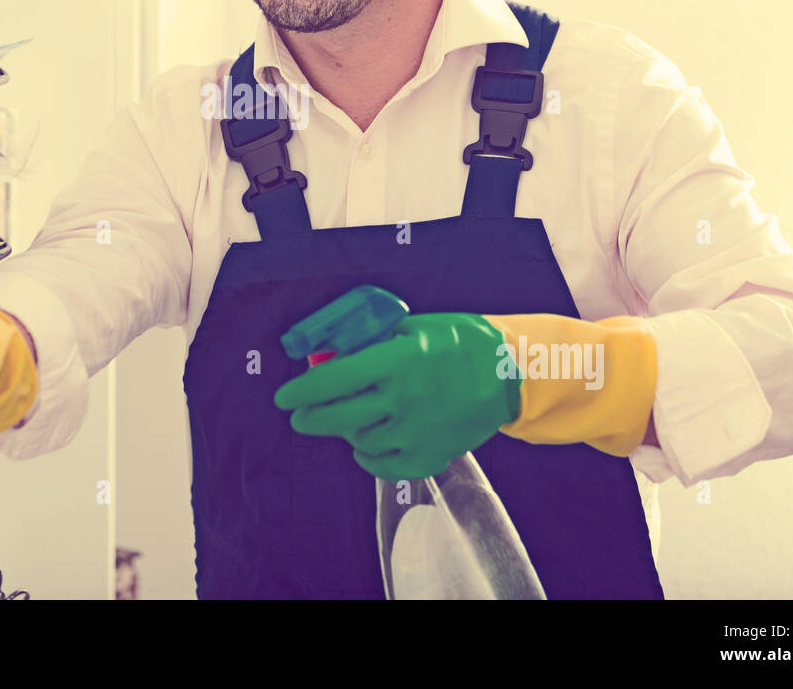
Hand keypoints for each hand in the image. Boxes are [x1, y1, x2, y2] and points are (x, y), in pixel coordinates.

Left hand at [273, 312, 519, 482]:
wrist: (509, 373)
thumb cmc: (459, 341)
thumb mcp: (415, 327)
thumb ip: (375, 340)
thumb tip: (333, 352)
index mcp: (398, 361)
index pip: (336, 379)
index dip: (303, 390)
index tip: (284, 397)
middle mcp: (404, 399)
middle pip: (340, 416)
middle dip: (311, 418)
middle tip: (299, 417)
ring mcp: (418, 431)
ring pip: (361, 440)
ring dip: (345, 431)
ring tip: (344, 422)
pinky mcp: (431, 455)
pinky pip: (385, 466)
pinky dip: (369, 458)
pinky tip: (364, 447)